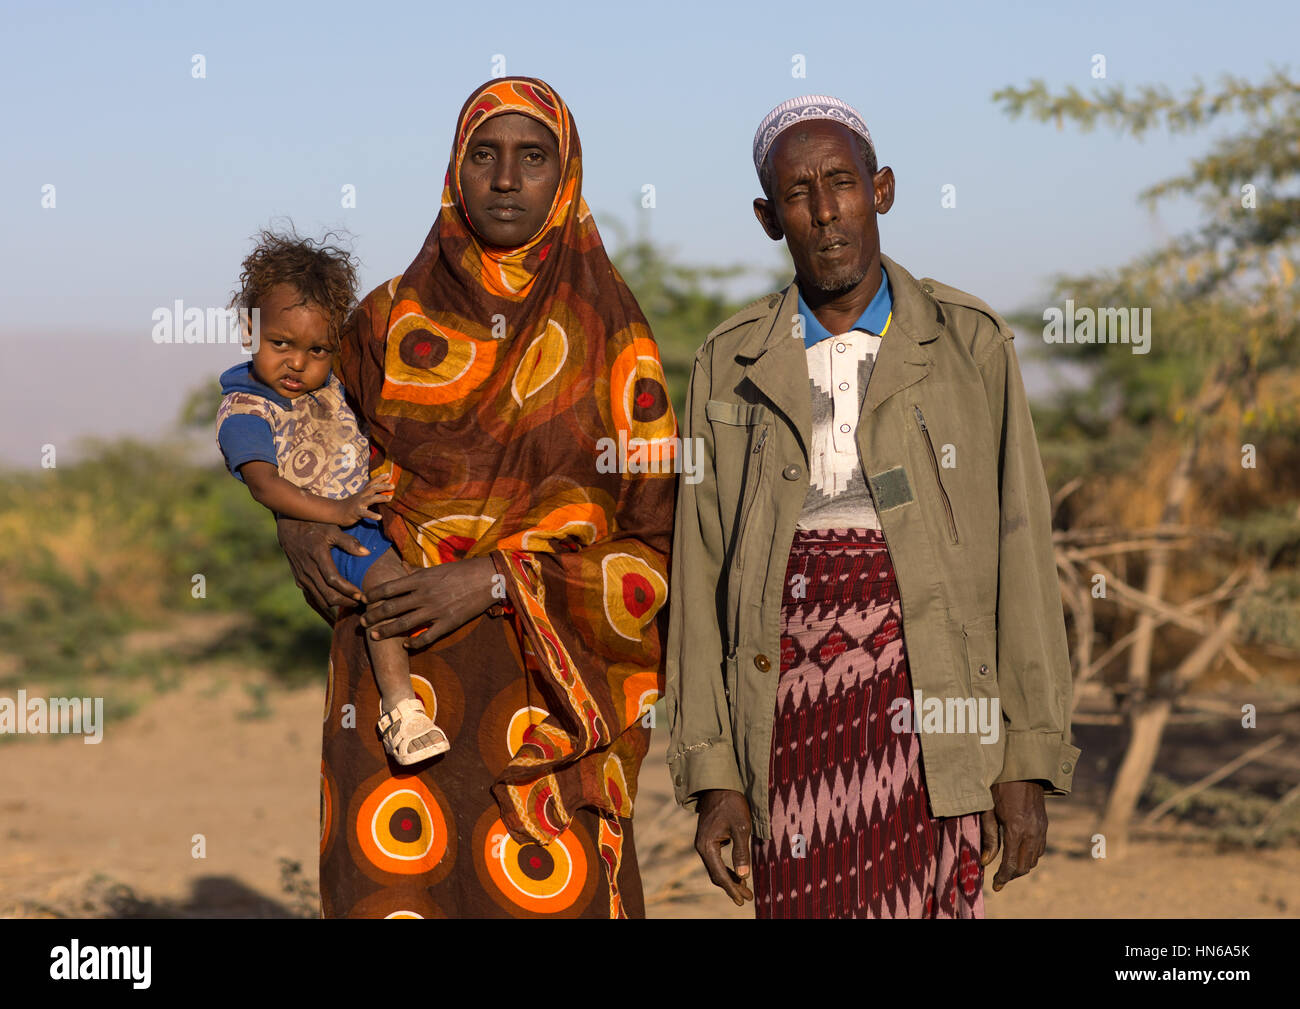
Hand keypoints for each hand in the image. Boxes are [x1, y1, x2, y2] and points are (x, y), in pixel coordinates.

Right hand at [275, 516, 367, 622]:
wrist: (290, 527)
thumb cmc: (315, 526)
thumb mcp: (332, 529)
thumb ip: (349, 542)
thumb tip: (367, 553)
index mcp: (317, 556)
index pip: (333, 580)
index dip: (348, 590)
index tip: (361, 596)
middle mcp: (307, 570)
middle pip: (327, 594)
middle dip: (345, 601)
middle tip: (361, 602)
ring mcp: (302, 577)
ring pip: (319, 600)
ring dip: (336, 605)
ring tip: (352, 605)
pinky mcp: (299, 581)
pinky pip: (312, 599)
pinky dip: (324, 607)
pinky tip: (336, 611)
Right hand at [336, 477, 394, 524]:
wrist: (335, 512)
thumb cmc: (350, 506)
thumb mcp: (360, 498)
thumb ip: (369, 495)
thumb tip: (380, 492)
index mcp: (362, 492)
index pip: (372, 483)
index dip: (380, 478)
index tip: (389, 474)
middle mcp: (361, 496)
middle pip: (373, 488)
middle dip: (383, 486)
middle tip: (393, 485)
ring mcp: (358, 503)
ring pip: (370, 499)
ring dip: (381, 498)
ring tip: (390, 498)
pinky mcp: (356, 512)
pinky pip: (365, 513)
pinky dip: (372, 515)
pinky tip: (379, 517)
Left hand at [360, 555, 498, 647]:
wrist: (488, 578)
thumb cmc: (462, 570)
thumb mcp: (437, 568)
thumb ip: (418, 573)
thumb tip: (403, 571)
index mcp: (420, 579)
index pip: (388, 588)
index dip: (373, 595)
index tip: (364, 600)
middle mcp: (424, 595)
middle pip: (391, 608)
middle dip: (374, 616)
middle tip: (363, 622)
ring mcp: (435, 610)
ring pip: (403, 624)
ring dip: (386, 631)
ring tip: (374, 636)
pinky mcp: (447, 623)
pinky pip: (426, 637)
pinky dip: (414, 642)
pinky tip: (406, 644)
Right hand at [693, 789, 753, 906]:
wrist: (719, 785)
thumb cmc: (732, 804)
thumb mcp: (741, 827)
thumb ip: (741, 852)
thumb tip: (744, 876)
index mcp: (707, 846)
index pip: (720, 875)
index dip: (732, 889)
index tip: (742, 901)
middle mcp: (701, 847)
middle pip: (716, 875)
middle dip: (732, 887)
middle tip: (748, 897)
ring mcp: (703, 843)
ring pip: (715, 868)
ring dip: (730, 879)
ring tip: (745, 889)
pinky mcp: (707, 839)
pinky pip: (715, 860)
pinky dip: (726, 868)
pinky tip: (738, 873)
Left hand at [980, 780, 1047, 890]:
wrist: (1023, 768)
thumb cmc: (999, 786)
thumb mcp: (988, 810)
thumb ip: (989, 837)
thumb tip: (986, 862)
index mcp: (1016, 830)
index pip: (1010, 864)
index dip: (1003, 878)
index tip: (995, 886)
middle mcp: (1032, 832)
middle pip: (1024, 866)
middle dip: (1011, 875)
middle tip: (999, 877)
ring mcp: (1041, 829)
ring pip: (1034, 859)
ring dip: (1021, 866)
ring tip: (1007, 866)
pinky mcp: (1044, 824)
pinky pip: (1040, 848)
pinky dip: (1029, 855)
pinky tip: (1018, 851)